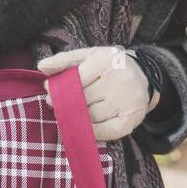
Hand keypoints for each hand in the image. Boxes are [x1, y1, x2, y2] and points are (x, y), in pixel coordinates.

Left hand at [38, 45, 160, 141]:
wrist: (145, 75)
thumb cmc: (110, 65)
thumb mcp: (89, 55)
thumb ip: (64, 60)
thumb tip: (41, 67)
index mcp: (107, 61)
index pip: (77, 80)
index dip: (59, 89)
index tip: (50, 94)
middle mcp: (121, 81)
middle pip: (83, 100)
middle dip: (66, 105)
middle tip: (58, 106)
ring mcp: (127, 102)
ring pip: (91, 117)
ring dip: (78, 117)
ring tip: (74, 113)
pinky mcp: (131, 120)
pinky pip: (104, 132)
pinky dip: (91, 131)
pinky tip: (85, 125)